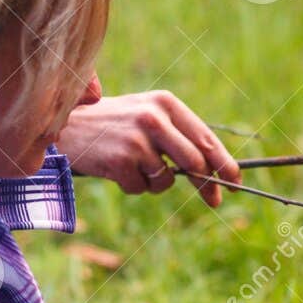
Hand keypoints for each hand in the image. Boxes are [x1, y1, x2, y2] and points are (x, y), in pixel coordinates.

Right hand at [56, 90, 240, 206]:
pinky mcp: (121, 160)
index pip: (205, 138)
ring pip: (167, 180)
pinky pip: (141, 188)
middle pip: (196, 162)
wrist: (65, 125)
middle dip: (206, 185)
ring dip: (155, 183)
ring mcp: (137, 139)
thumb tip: (214, 174)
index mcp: (165, 103)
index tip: (237, 182)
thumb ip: (179, 139)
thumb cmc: (114, 126)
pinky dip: (133, 187)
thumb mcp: (148, 118)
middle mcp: (154, 117)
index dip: (226, 164)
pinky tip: (116, 169)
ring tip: (134, 166)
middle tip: (214, 199)